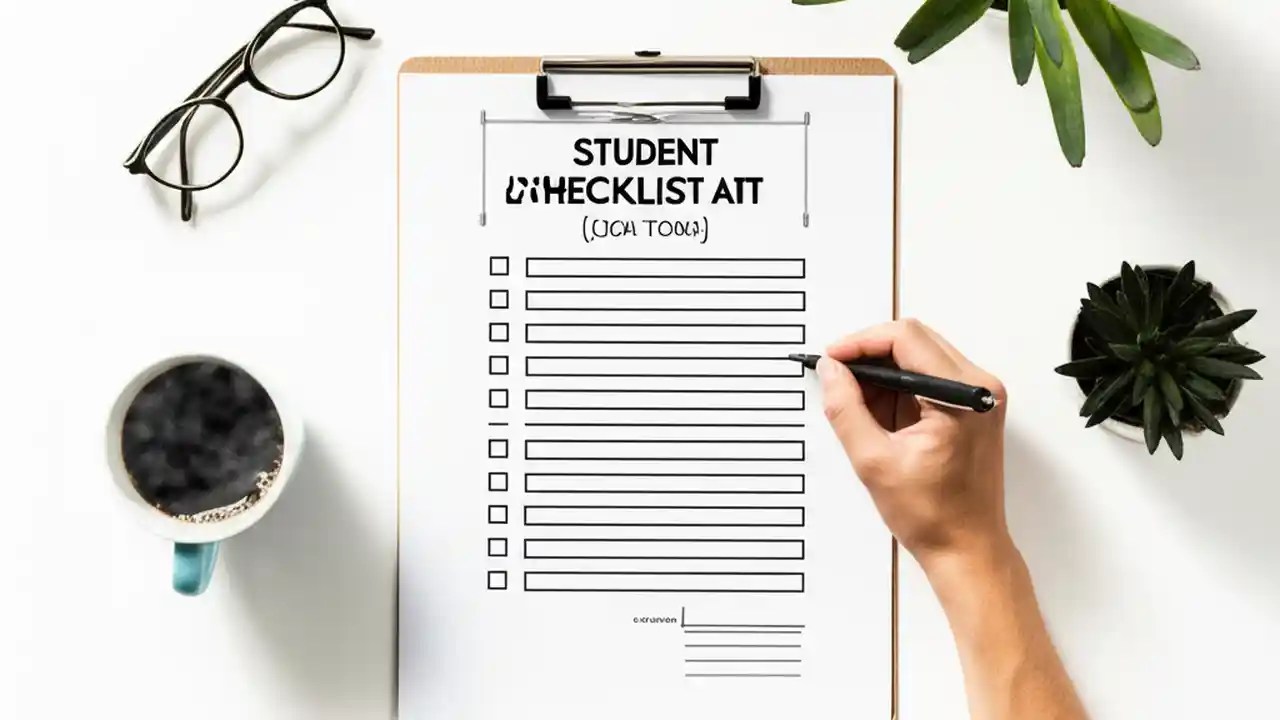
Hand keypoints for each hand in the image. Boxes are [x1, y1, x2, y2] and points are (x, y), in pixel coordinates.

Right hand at [817, 319, 1010, 567]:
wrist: (967, 549)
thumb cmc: (935, 516)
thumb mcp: (874, 461)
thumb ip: (847, 409)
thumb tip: (831, 372)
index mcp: (963, 395)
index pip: (905, 338)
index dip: (861, 343)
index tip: (833, 359)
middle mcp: (978, 387)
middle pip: (913, 341)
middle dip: (869, 356)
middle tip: (837, 378)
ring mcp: (978, 396)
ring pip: (918, 357)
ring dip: (882, 374)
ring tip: (857, 408)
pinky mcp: (970, 408)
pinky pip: (926, 379)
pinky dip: (897, 389)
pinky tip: (879, 417)